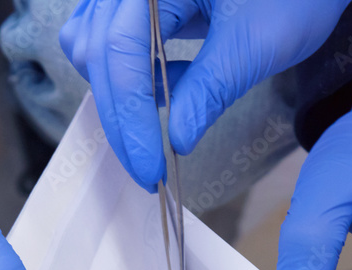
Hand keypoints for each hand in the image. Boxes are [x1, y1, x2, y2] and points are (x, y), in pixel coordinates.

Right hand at [59, 0, 349, 188]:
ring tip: (158, 128)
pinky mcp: (138, 1)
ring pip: (94, 47)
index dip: (131, 116)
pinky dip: (129, 74)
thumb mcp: (257, 42)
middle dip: (122, 117)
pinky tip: (166, 91)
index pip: (122, 49)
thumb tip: (176, 141)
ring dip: (120, 95)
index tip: (150, 168)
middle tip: (147, 170)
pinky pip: (109, 39)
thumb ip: (210, 90)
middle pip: (99, 51)